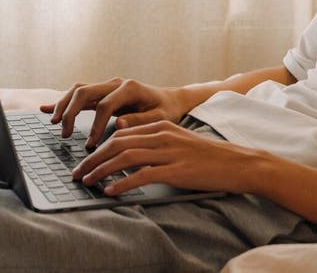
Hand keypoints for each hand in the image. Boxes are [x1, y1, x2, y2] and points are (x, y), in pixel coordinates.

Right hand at [39, 78, 194, 146]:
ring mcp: (107, 86)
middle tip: (65, 134)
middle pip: (84, 92)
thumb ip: (140, 121)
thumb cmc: (166, 110)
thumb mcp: (161, 118)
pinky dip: (62, 101)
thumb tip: (118, 123)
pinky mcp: (102, 93)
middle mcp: (115, 83)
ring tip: (54, 123)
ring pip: (78, 90)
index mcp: (129, 88)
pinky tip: (46, 109)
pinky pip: (78, 94)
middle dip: (70, 112)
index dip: (95, 125)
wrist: (170, 100)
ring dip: (63, 105)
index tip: (91, 144)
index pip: (105, 105)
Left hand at [70, 121, 269, 195]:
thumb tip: (128, 155)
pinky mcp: (177, 170)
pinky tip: (111, 190)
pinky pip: (142, 175)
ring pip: (125, 156)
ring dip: (102, 170)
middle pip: (118, 143)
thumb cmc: (209, 157)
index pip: (120, 133)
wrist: (238, 163)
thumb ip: (156, 144)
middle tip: (77, 173)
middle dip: (93, 159)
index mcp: (162, 126)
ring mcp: (170, 152)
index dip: (98, 147)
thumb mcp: (179, 143)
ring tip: (87, 182)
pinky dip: (122, 182)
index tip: (85, 161)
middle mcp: (163, 135)